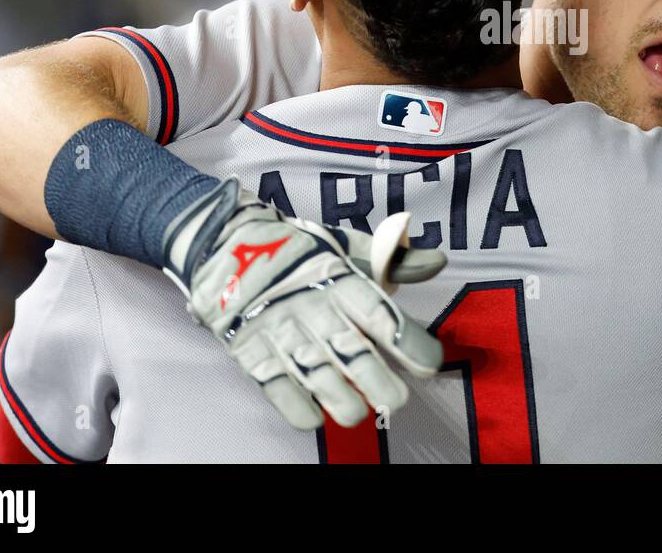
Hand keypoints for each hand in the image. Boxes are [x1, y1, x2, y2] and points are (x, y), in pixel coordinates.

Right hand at [163, 178, 444, 429]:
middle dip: (379, 382)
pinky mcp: (250, 350)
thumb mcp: (345, 245)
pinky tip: (315, 417)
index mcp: (338, 277)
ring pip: (317, 375)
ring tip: (360, 413)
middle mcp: (312, 306)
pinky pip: (275, 387)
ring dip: (342, 401)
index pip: (378, 313)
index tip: (430, 363)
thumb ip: (392, 259)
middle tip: (397, 400)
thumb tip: (438, 262)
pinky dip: (297, 408)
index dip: (407, 341)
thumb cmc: (298, 251)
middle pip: (351, 351)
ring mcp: (279, 330)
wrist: (224, 244)